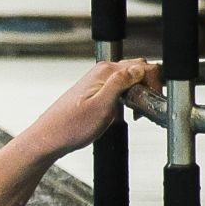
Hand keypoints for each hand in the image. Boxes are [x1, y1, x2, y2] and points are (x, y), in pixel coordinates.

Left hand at [23, 59, 158, 160]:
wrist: (51, 138)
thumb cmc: (71, 127)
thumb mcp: (102, 106)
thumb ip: (121, 84)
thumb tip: (139, 69)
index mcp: (106, 72)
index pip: (143, 67)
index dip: (154, 84)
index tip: (153, 101)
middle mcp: (102, 72)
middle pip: (139, 70)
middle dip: (149, 87)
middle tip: (145, 108)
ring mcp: (99, 81)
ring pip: (131, 79)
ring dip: (139, 93)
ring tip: (135, 113)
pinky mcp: (97, 92)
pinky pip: (122, 88)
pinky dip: (129, 98)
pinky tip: (125, 112)